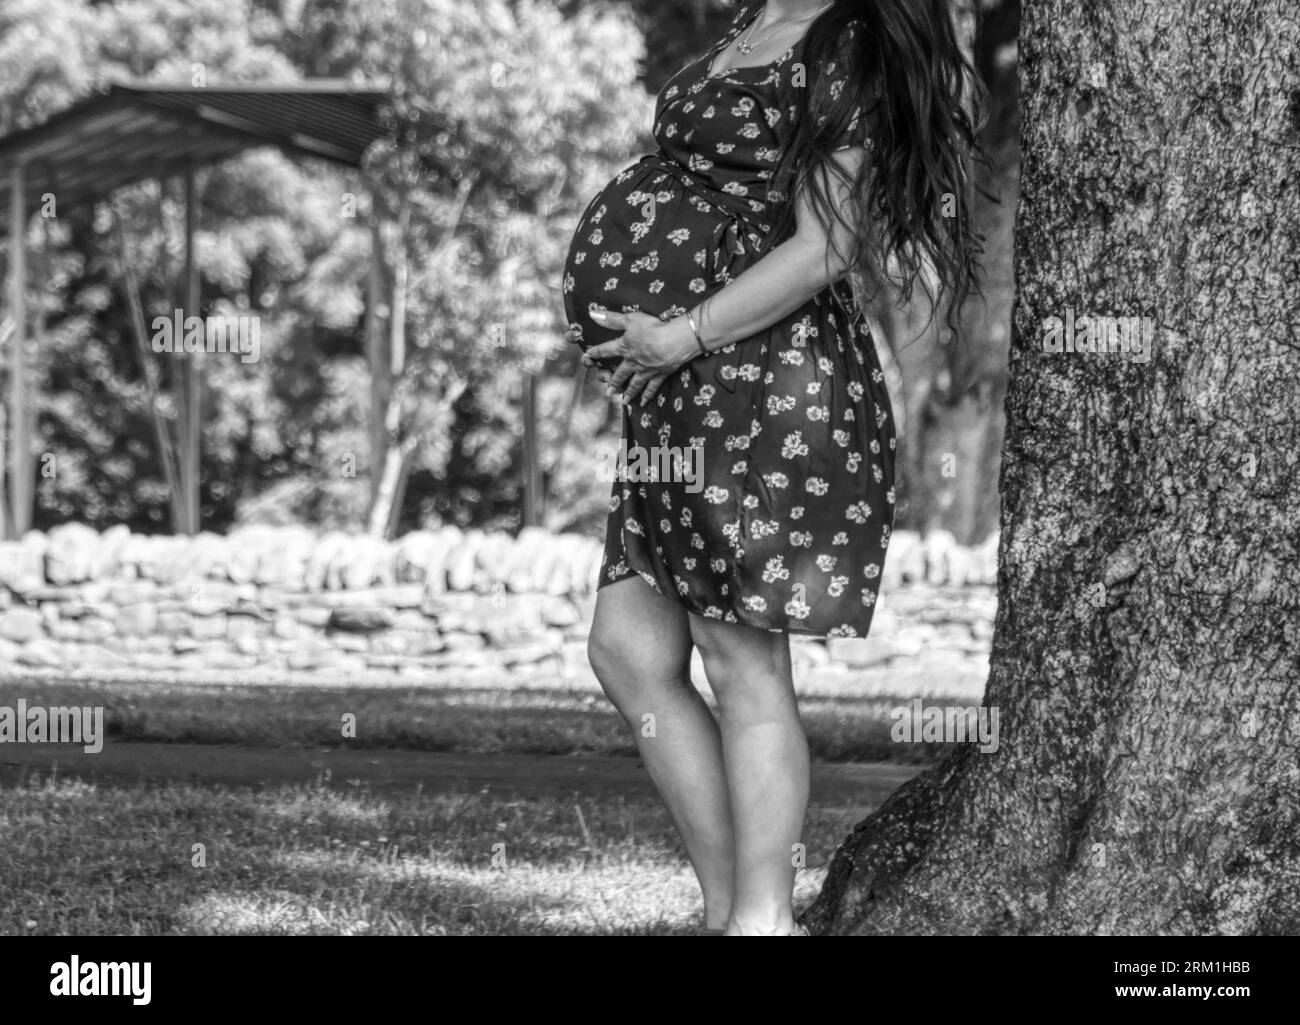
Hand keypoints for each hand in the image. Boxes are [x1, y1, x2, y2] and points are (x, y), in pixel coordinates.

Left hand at [582, 306, 697, 405]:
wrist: (674, 341)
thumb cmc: (653, 328)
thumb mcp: (630, 319)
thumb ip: (611, 319)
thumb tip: (592, 314)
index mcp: (625, 347)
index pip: (606, 350)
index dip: (596, 352)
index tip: (587, 357)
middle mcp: (633, 362)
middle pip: (621, 374)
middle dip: (613, 382)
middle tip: (608, 392)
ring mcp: (646, 371)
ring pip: (635, 384)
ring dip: (628, 393)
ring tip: (623, 401)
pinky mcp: (660, 375)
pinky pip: (652, 388)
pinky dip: (647, 396)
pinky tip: (643, 402)